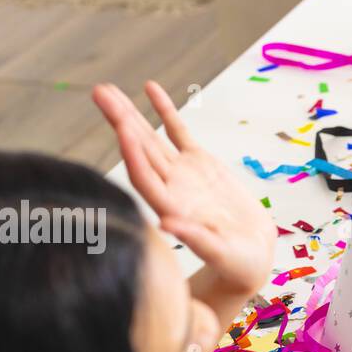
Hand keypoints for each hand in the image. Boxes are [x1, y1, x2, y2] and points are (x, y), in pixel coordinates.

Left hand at [92, 81, 273, 326]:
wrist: (250, 255)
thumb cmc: (237, 262)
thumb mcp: (221, 253)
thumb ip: (195, 238)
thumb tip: (165, 224)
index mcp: (171, 207)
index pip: (144, 176)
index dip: (132, 153)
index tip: (121, 128)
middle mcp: (170, 186)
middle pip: (139, 149)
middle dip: (120, 121)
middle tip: (100, 93)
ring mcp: (182, 173)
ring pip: (151, 137)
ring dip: (130, 113)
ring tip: (107, 89)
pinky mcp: (199, 163)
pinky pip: (178, 131)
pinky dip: (165, 111)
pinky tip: (150, 88)